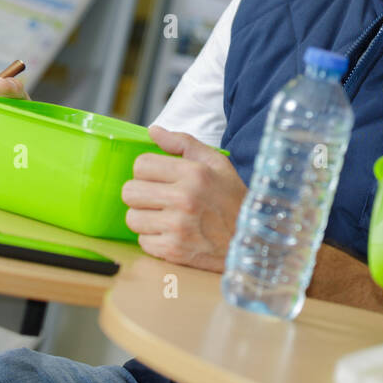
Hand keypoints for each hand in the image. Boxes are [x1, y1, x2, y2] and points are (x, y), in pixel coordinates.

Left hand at [121, 125, 246, 271]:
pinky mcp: (174, 251)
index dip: (146, 171)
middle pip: (130, 191)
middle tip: (157, 199)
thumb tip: (153, 131)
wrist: (252, 239)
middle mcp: (184, 198)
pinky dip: (154, 239)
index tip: (157, 178)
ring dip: (145, 218)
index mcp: (194, 173)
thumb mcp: (217, 163)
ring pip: (132, 218)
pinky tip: (172, 234)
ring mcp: (178, 226)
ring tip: (165, 217)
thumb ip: (184, 143)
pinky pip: (142, 242)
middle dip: (141, 194)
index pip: (141, 165)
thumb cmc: (232, 199)